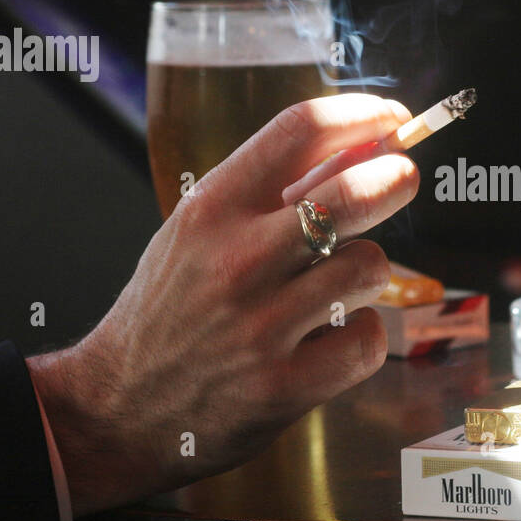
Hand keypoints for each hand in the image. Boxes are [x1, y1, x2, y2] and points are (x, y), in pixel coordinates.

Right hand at [28, 94, 417, 517]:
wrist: (119, 408)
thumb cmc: (173, 309)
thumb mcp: (199, 232)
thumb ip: (271, 190)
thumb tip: (360, 146)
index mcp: (210, 209)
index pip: (300, 130)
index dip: (362, 113)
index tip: (391, 117)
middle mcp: (235, 261)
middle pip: (351, 193)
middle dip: (395, 177)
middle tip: (402, 178)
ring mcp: (260, 327)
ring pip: (369, 265)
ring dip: (368, 268)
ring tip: (339, 284)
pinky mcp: (284, 387)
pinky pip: (368, 339)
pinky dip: (363, 336)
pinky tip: (332, 338)